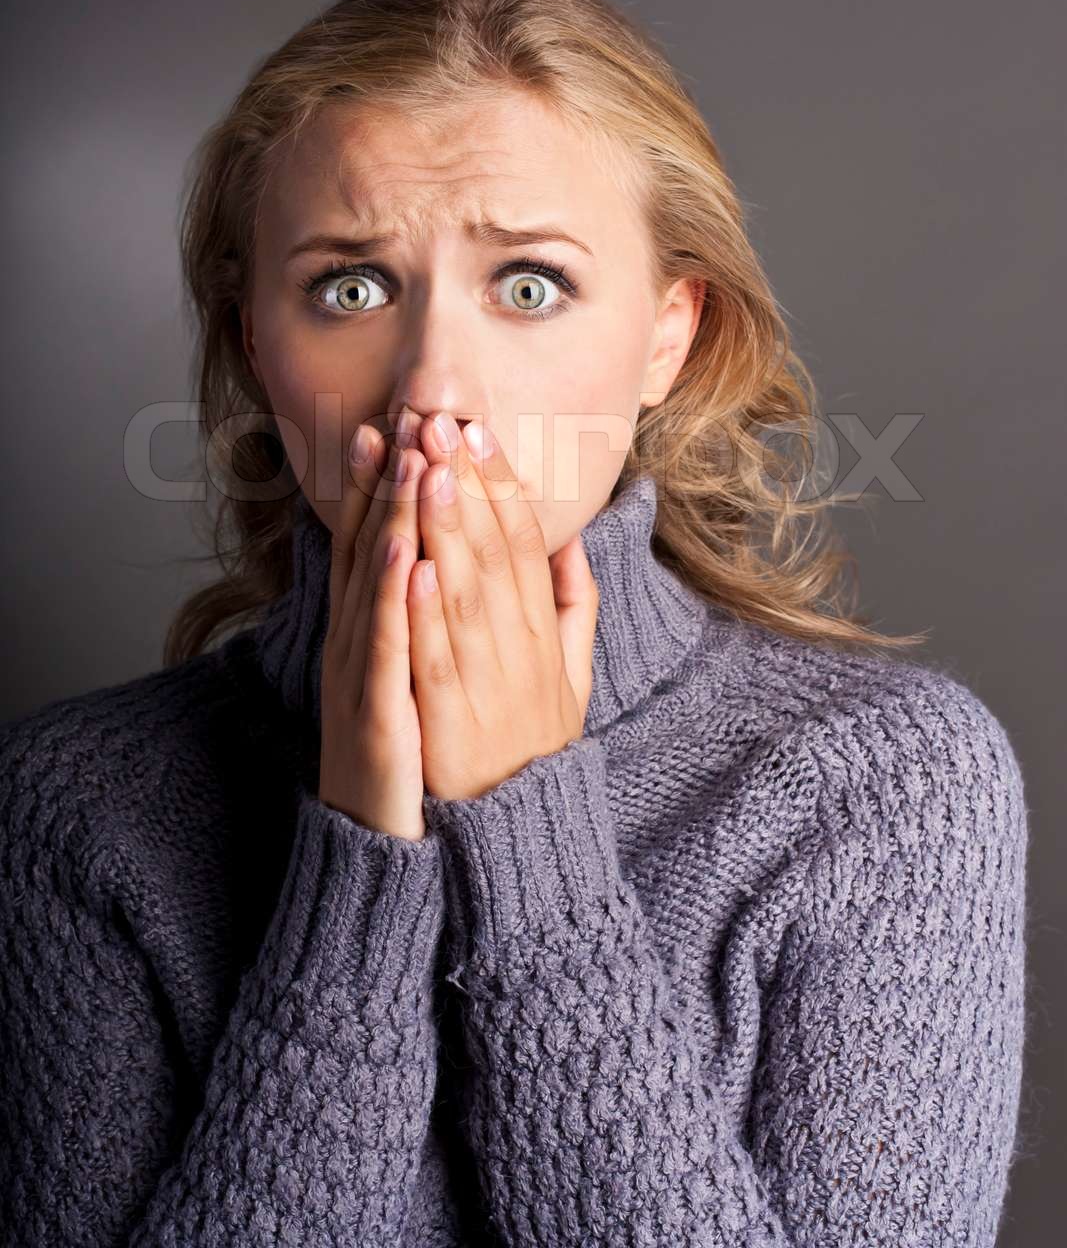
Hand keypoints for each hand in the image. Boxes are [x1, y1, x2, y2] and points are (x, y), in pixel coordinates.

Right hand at [318, 412, 429, 840]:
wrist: (386, 848)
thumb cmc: (409, 760)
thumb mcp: (414, 679)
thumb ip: (424, 621)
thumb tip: (437, 563)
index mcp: (375, 635)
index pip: (380, 545)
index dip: (388, 485)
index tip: (401, 426)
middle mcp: (360, 646)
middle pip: (370, 551)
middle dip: (386, 483)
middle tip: (398, 418)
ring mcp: (363, 679)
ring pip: (376, 587)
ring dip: (391, 522)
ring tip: (409, 463)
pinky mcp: (376, 717)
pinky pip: (387, 653)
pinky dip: (395, 604)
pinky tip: (408, 560)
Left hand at [405, 412, 599, 802]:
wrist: (519, 830)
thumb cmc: (535, 744)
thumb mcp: (574, 672)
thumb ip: (575, 605)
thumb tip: (570, 540)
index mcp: (542, 629)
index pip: (522, 540)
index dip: (499, 484)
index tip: (478, 432)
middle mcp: (518, 646)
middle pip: (490, 550)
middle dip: (463, 482)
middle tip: (440, 421)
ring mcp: (485, 681)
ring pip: (462, 590)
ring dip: (442, 525)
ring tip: (424, 467)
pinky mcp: (448, 717)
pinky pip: (434, 655)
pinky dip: (423, 608)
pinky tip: (409, 562)